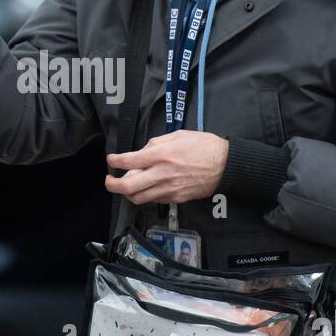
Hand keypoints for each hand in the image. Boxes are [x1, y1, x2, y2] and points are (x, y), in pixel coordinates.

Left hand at [104, 131, 229, 204]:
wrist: (226, 166)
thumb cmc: (205, 147)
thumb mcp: (178, 135)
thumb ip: (156, 143)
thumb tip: (142, 151)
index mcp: (161, 155)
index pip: (128, 161)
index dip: (115, 161)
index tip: (111, 160)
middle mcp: (161, 174)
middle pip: (128, 187)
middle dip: (112, 185)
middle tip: (109, 181)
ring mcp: (168, 189)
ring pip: (138, 199)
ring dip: (128, 193)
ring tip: (128, 185)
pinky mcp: (176, 199)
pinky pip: (154, 200)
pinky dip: (146, 195)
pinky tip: (147, 188)